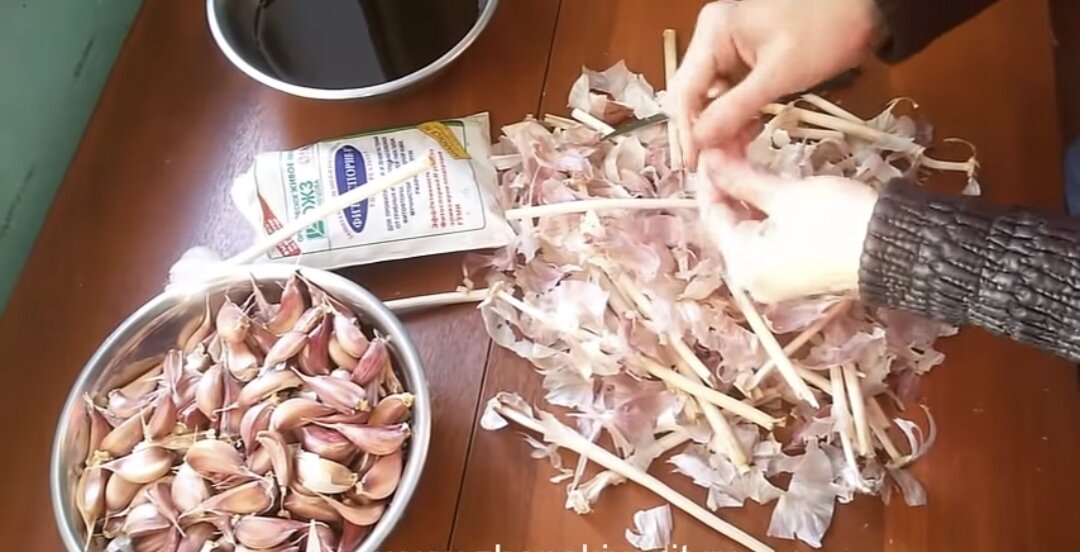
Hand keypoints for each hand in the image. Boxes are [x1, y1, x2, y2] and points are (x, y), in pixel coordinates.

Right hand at [671, 0, 883, 166]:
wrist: (864, 12)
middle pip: (693, 94)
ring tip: (728, 159)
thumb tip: (701, 142)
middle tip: (708, 167)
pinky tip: (742, 141)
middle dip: (701, 131)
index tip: (692, 164)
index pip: (685, 89)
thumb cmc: (824, 33)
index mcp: (713, 32)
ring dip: (719, 128)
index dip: (686, 130)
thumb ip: (734, 109)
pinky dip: (736, 118)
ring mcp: (728, 48)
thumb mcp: (778, 75)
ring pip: (711, 98)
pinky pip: (730, 95)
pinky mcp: (745, 60)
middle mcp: (712, 37)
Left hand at [697, 151, 878, 303]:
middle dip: (728, 183)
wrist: (896, 248)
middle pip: (728, 223)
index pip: (711, 215)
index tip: (712, 146)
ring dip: (747, 193)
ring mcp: (776, 278)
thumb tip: (710, 160)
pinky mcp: (798, 272)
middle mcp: (753, 278)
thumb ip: (742, 178)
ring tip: (748, 155)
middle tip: (731, 144)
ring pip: (749, 229)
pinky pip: (769, 238)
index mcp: (742, 265)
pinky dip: (766, 211)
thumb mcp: (785, 194)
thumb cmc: (835, 220)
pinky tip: (767, 183)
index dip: (709, 177)